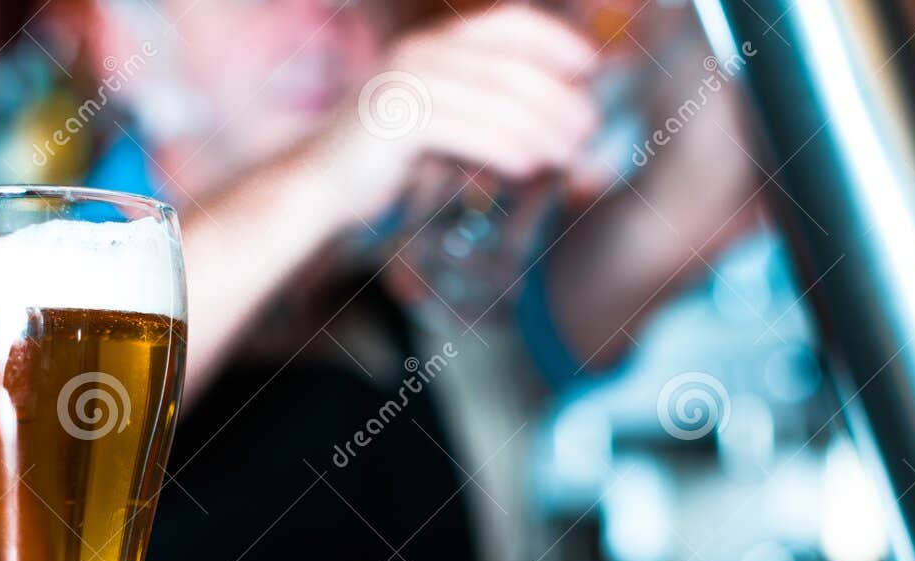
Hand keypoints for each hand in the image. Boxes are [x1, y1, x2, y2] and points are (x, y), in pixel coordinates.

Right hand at [316, 5, 601, 224]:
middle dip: (557, 98)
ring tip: (566, 156)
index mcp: (435, 44)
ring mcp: (406, 84)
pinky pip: (465, 130)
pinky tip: (527, 168)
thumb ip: (489, 112)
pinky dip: (503, 148)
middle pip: (510, 67)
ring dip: (540, 128)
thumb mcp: (445, 123)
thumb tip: (560, 126)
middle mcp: (422, 53)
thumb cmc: (391, 158)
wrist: (323, 184)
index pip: (508, 22)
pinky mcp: (396, 122)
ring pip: (495, 100)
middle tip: (586, 130)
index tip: (591, 68)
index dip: (555, 40)